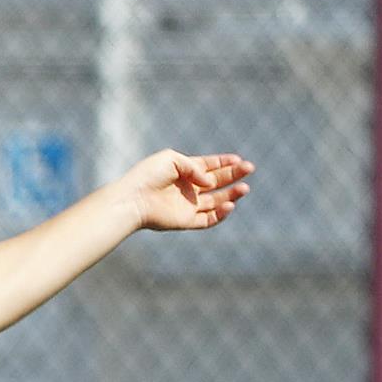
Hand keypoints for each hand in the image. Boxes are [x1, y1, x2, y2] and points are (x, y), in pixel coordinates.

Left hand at [121, 150, 253, 231]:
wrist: (132, 199)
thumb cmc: (147, 176)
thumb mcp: (172, 159)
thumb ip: (195, 167)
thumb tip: (210, 182)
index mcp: (183, 171)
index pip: (209, 166)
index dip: (225, 163)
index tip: (239, 160)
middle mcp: (188, 188)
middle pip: (217, 182)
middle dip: (234, 175)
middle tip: (250, 169)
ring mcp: (187, 205)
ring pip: (216, 201)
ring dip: (232, 195)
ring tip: (244, 188)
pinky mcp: (186, 221)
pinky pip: (208, 219)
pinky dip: (221, 214)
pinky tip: (229, 205)